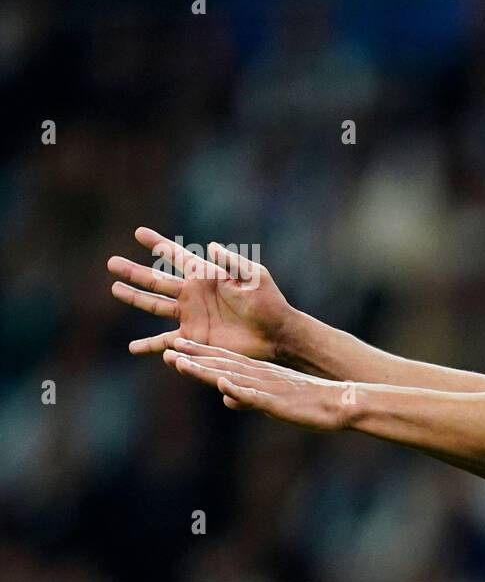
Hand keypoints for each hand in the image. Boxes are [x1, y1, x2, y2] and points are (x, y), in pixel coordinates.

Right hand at [109, 227, 294, 360]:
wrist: (276, 334)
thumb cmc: (269, 303)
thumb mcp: (253, 277)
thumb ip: (231, 262)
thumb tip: (210, 244)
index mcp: (206, 276)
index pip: (177, 256)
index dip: (158, 244)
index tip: (138, 232)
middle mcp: (194, 295)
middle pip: (156, 280)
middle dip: (134, 272)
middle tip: (111, 263)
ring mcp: (192, 316)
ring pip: (155, 306)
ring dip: (135, 298)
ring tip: (115, 290)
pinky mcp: (195, 338)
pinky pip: (167, 341)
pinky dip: (150, 346)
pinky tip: (133, 348)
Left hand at [164, 339, 355, 431]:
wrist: (343, 403)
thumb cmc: (311, 404)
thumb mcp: (273, 401)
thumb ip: (248, 398)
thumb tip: (225, 398)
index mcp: (259, 374)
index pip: (224, 362)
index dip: (199, 355)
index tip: (175, 347)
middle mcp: (259, 376)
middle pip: (221, 365)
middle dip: (194, 358)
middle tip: (168, 348)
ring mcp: (267, 388)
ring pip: (231, 377)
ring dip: (206, 370)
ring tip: (181, 362)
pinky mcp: (278, 402)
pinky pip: (255, 396)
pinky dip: (238, 390)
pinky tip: (221, 384)